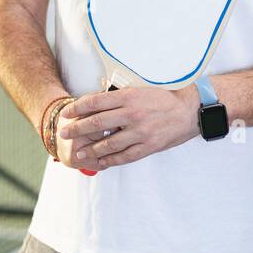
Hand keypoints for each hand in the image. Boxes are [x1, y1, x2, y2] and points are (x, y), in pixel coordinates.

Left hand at [58, 86, 200, 168]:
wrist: (189, 110)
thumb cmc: (163, 98)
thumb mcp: (140, 90)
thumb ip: (119, 98)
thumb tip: (95, 104)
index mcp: (129, 97)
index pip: (95, 102)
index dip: (77, 108)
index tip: (66, 113)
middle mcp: (132, 114)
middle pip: (96, 123)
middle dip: (76, 129)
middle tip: (63, 133)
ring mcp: (140, 132)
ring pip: (107, 144)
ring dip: (90, 149)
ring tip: (78, 153)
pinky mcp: (148, 147)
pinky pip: (124, 156)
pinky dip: (110, 159)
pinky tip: (100, 161)